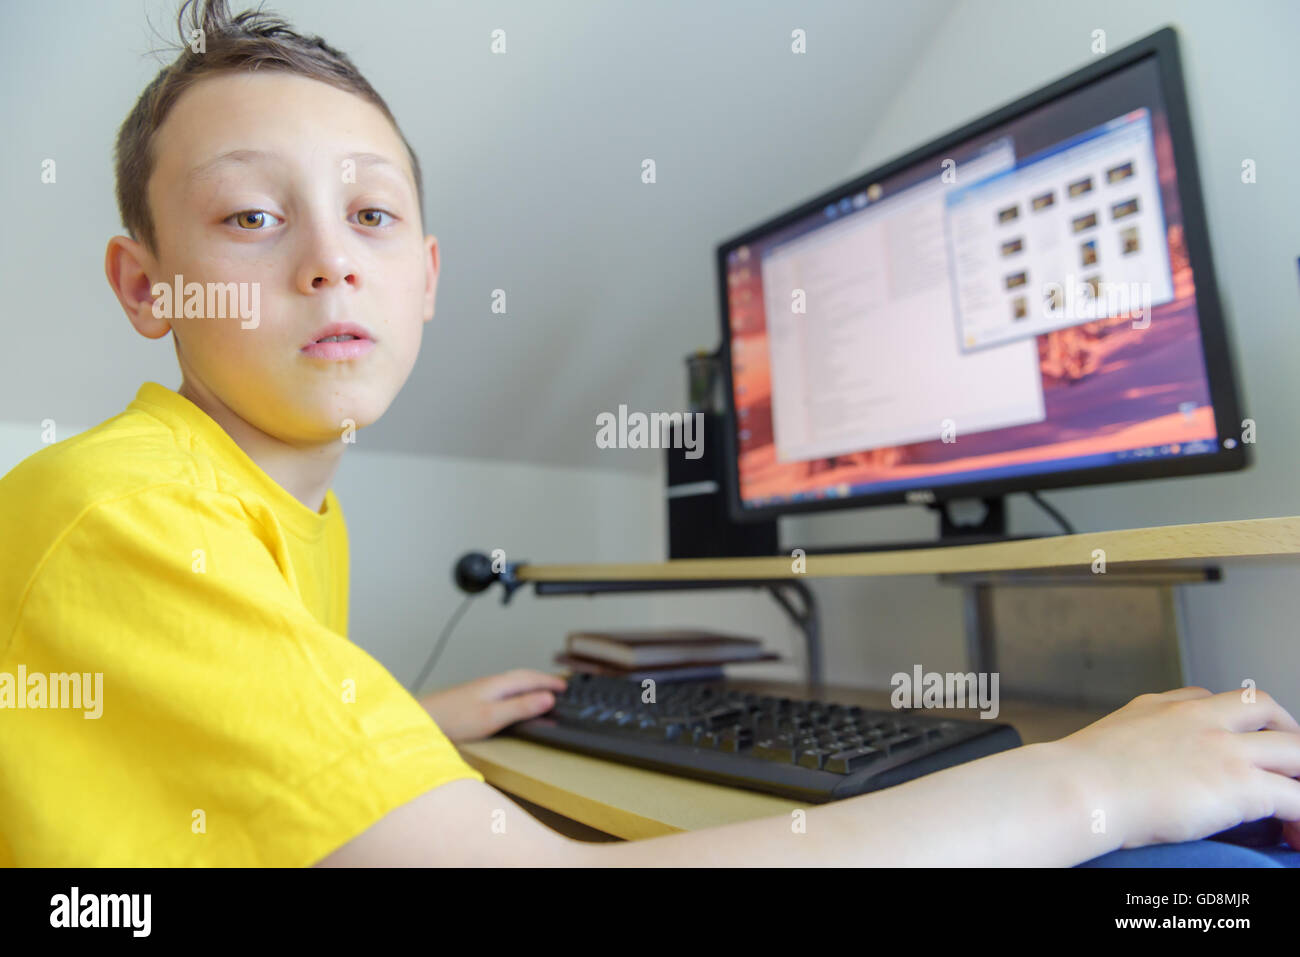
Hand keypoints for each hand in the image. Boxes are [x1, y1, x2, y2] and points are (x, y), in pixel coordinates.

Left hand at [419, 669, 566, 743]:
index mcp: (499, 684)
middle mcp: (491, 683)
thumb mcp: (493, 716)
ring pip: (512, 682)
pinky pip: (503, 689)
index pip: (531, 678)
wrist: (423, 720)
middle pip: (523, 676)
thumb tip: (547, 698)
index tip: (565, 686)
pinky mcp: (473, 697)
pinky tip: (511, 700)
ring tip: (540, 692)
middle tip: (558, 686)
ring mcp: (481, 689)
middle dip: (542, 680)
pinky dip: (516, 692)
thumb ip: (521, 707)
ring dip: (529, 684)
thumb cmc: (454, 719)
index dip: (550, 682)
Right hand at [1053, 686, 1299, 850]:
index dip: (1229, 721)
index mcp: (1157, 707)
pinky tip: (1296, 834)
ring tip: (1297, 796)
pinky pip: (1297, 797)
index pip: (1207, 699)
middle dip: (1283, 733)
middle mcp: (1195, 718)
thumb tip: (1125, 774)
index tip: (1231, 742)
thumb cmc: (1075, 779)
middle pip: (1264, 707)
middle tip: (1285, 762)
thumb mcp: (1099, 745)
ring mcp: (1222, 747)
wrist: (1078, 788)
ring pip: (1294, 746)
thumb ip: (1124, 748)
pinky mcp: (1240, 783)